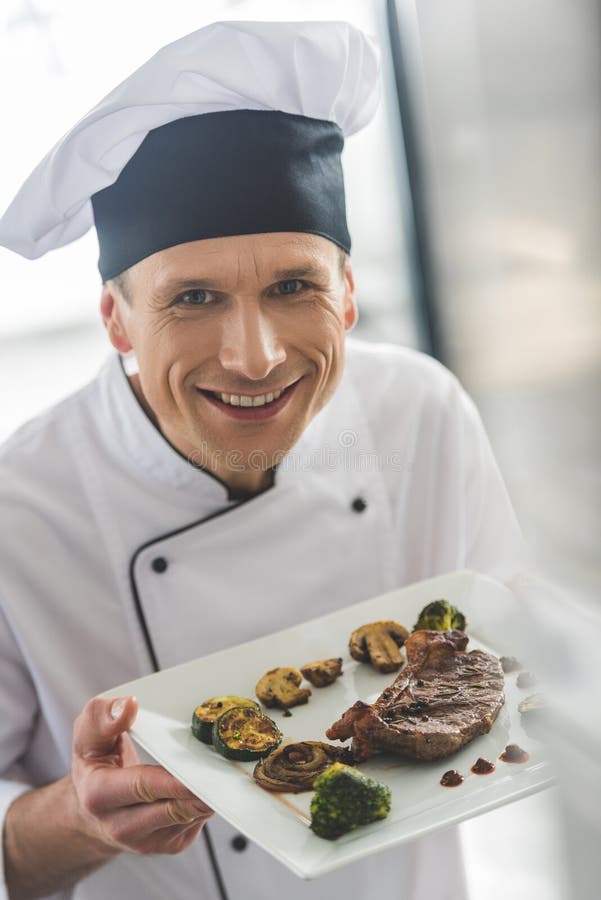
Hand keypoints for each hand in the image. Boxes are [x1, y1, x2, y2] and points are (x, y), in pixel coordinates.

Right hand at [72, 695, 212, 855]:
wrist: (91, 808)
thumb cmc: (95, 763)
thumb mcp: (88, 734)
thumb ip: (103, 717)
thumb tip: (129, 705)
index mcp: (99, 796)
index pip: (144, 786)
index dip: (175, 780)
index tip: (202, 769)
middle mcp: (121, 826)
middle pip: (174, 808)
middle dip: (202, 788)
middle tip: (226, 767)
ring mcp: (147, 841)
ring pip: (190, 816)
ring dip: (208, 793)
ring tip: (218, 768)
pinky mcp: (169, 844)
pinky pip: (197, 822)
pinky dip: (206, 800)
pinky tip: (205, 782)